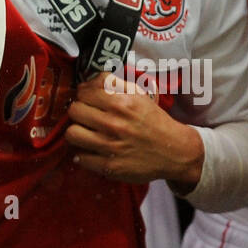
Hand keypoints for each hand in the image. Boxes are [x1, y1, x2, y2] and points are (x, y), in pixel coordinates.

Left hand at [66, 72, 203, 189]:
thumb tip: (90, 81)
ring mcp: (110, 147)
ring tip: (86, 132)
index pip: (83, 92)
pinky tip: (91, 150)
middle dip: (79, 111)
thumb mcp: (139, 95)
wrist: (175, 151)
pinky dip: (83, 154)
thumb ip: (114, 83)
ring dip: (77, 132)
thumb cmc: (154, 121)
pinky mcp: (109, 167)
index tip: (87, 99)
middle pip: (74, 111)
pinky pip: (80, 158)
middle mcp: (114, 124)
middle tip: (87, 115)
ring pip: (71, 134)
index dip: (83, 94)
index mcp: (121, 103)